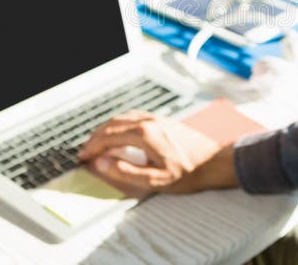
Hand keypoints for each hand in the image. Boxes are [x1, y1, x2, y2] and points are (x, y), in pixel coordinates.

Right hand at [78, 110, 237, 193]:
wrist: (214, 161)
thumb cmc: (188, 173)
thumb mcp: (155, 180)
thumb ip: (125, 172)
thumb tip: (102, 163)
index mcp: (144, 134)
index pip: (108, 137)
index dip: (92, 147)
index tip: (83, 157)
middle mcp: (149, 121)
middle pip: (112, 124)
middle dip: (96, 137)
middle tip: (86, 151)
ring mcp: (156, 118)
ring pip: (123, 117)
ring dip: (107, 129)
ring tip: (98, 143)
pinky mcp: (163, 120)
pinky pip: (134, 116)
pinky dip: (120, 124)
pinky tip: (119, 133)